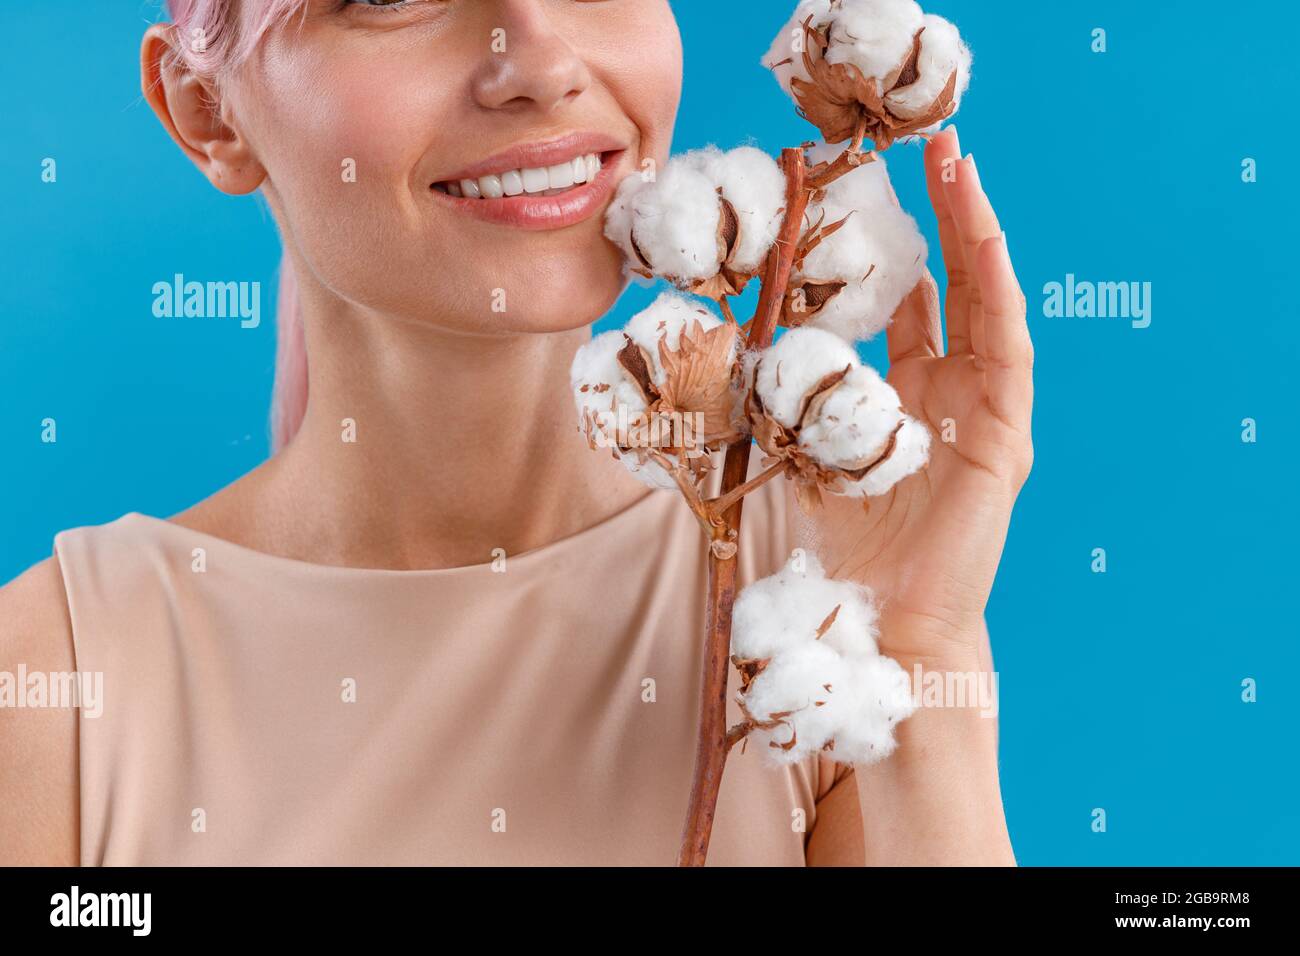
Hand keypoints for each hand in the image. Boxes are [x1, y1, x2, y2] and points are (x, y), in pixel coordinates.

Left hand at [796, 126, 1033, 671]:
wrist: (887, 619)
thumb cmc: (847, 549)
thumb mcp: (806, 453)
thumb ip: (791, 400)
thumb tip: (744, 348)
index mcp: (907, 396)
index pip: (913, 305)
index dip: (898, 247)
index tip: (875, 189)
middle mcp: (951, 393)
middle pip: (957, 286)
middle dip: (947, 216)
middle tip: (933, 147)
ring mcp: (985, 410)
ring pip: (990, 303)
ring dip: (977, 231)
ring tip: (960, 166)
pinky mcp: (1005, 435)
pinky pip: (1009, 352)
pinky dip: (1000, 293)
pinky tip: (985, 240)